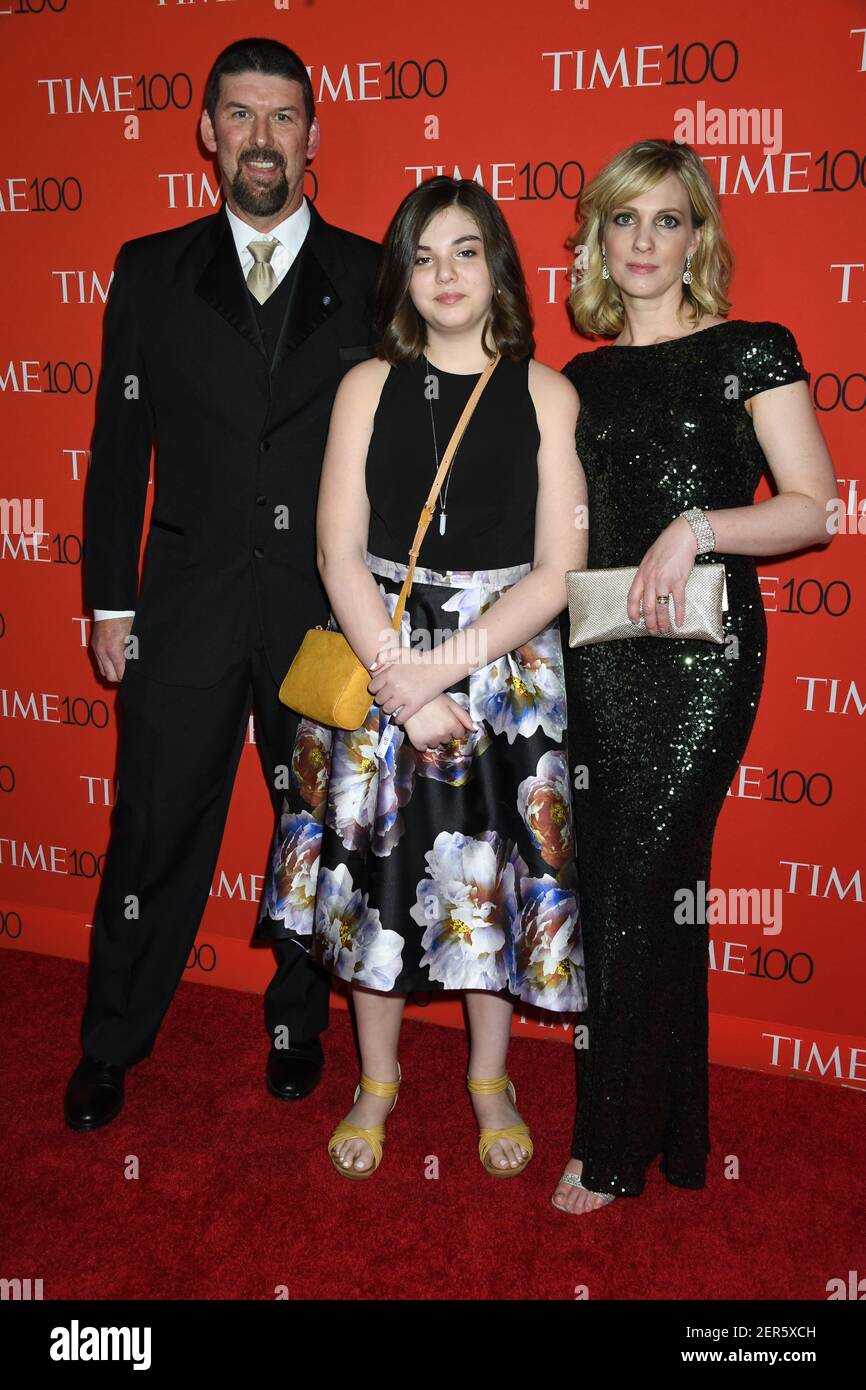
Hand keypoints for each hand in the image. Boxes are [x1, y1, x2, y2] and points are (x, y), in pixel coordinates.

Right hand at [91, 616, 133, 681]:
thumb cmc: (124, 620)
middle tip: (127, 674)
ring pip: (103, 671)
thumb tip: (136, 666)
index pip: (120, 673)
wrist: (111, 608)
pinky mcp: (94, 646)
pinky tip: (114, 660)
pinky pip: (99, 662)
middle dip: (119, 677)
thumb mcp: (133, 638)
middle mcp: (102, 652)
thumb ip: (132, 653)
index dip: (127, 677)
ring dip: (111, 672)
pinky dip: (106, 665)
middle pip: (110, 676)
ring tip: (121, 667)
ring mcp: (96, 649)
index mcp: (114, 650)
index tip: (133, 676)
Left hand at [367, 644, 444, 722]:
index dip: (376, 689)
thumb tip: (372, 668)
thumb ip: (383, 656)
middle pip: (379, 700)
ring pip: (387, 710)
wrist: (440, 667)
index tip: (381, 690)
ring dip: (389, 709)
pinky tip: (400, 717)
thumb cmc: (420, 659)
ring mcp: (404, 697)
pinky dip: (398, 720)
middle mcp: (394, 686)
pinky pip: (400, 718)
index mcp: (389, 674)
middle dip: (382, 699)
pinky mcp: (414, 705)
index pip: (372, 688)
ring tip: (394, 706)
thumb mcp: (400, 651)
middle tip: (388, 698)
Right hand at [402, 694, 476, 750]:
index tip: (446, 721)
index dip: (453, 728)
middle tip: (434, 720)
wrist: (408, 698)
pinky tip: (419, 731)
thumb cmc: (431, 699)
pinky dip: (422, 742)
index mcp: (452, 725)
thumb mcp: (450, 703)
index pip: (459, 734)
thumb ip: (464, 717)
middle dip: (443, 732)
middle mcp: (443, 734)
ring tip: (426, 724)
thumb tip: (474, 729)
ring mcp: (430, 739)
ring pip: (435, 744)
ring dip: (432, 738)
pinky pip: (423, 748)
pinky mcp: (418, 742)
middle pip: (447, 739)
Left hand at [627, 516, 697, 634]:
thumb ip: (646, 575)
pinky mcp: (679, 581)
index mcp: (642, 574)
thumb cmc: (666, 547)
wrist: (682, 537)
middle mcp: (651, 579)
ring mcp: (664, 581)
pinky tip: (680, 621)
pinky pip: (678, 602)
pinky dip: (679, 614)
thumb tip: (645, 590)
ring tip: (665, 629)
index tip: (635, 621)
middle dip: (650, 622)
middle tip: (652, 631)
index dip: (632, 611)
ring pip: (661, 607)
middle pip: (648, 607)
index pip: (632, 597)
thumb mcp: (649, 560)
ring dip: (663, 621)